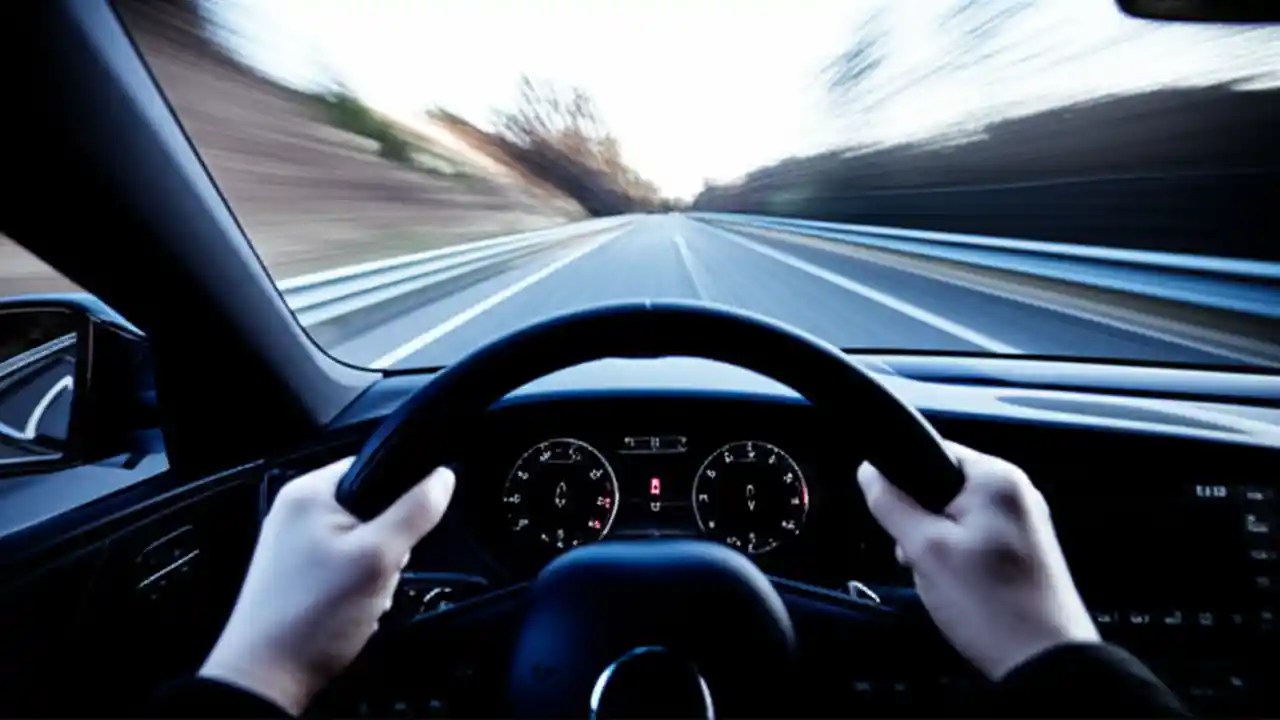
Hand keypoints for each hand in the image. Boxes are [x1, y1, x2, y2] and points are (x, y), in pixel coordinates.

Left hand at [199, 458, 455, 714]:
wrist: (267, 678)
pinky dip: (357, 584)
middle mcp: (296, 511)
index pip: (374, 465)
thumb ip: (414, 513)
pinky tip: (349, 606)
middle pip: (372, 506)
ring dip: (375, 569)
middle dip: (388, 543)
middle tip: (376, 572)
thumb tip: (443, 478)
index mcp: (309, 491)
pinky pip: (346, 565)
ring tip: (360, 595)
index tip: (402, 530)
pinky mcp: (297, 573)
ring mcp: (294, 544)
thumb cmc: (310, 617)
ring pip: (363, 540)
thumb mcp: (377, 558)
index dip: (401, 496)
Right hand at [856, 441, 1097, 679]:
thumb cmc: (990, 605)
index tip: (894, 517)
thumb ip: (892, 505)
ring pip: (956, 516)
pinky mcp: (1026, 550)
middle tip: (918, 555)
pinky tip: (959, 587)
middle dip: (919, 520)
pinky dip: (958, 558)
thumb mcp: (925, 550)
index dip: (901, 482)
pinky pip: (975, 538)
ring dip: (936, 543)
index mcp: (996, 477)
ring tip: (942, 578)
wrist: (1042, 662)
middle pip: (942, 487)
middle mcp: (1017, 492)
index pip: (930, 451)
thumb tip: (869, 473)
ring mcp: (1025, 522)